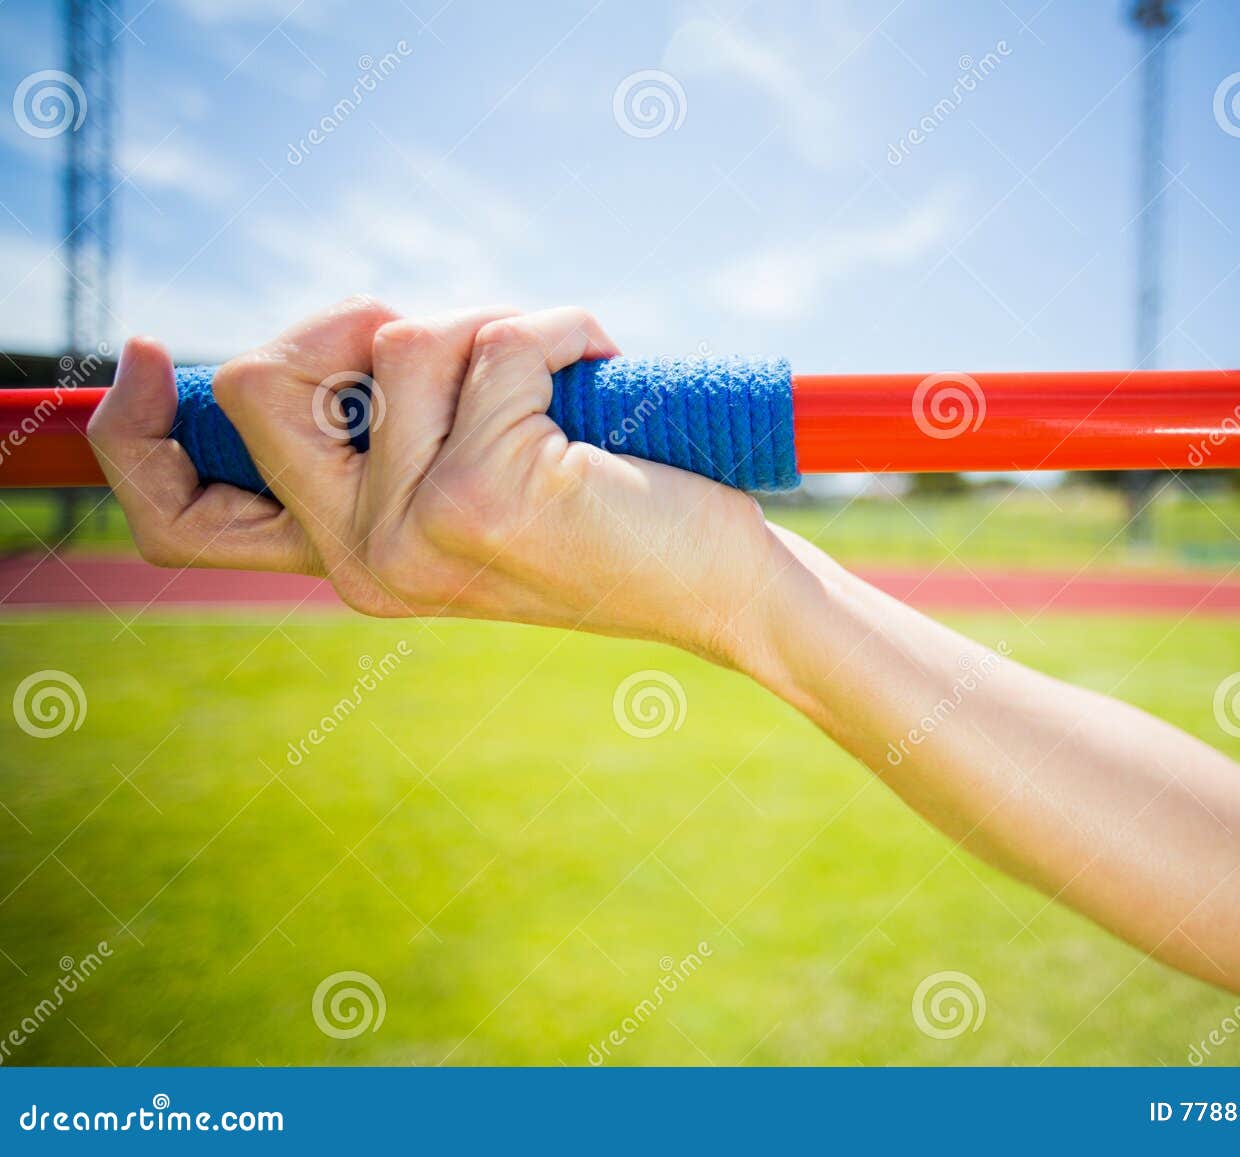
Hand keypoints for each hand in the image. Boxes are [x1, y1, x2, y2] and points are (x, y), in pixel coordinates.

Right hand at [87, 298, 789, 662]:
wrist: (716, 587)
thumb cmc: (604, 520)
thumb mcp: (467, 486)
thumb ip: (384, 436)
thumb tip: (338, 335)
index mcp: (346, 560)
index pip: (180, 519)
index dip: (129, 435)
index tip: (138, 355)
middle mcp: (363, 559)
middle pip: (258, 384)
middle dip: (349, 318)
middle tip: (449, 334)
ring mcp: (418, 528)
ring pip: (404, 337)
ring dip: (494, 321)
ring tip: (562, 372)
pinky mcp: (488, 490)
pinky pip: (502, 336)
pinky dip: (565, 323)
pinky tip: (606, 363)